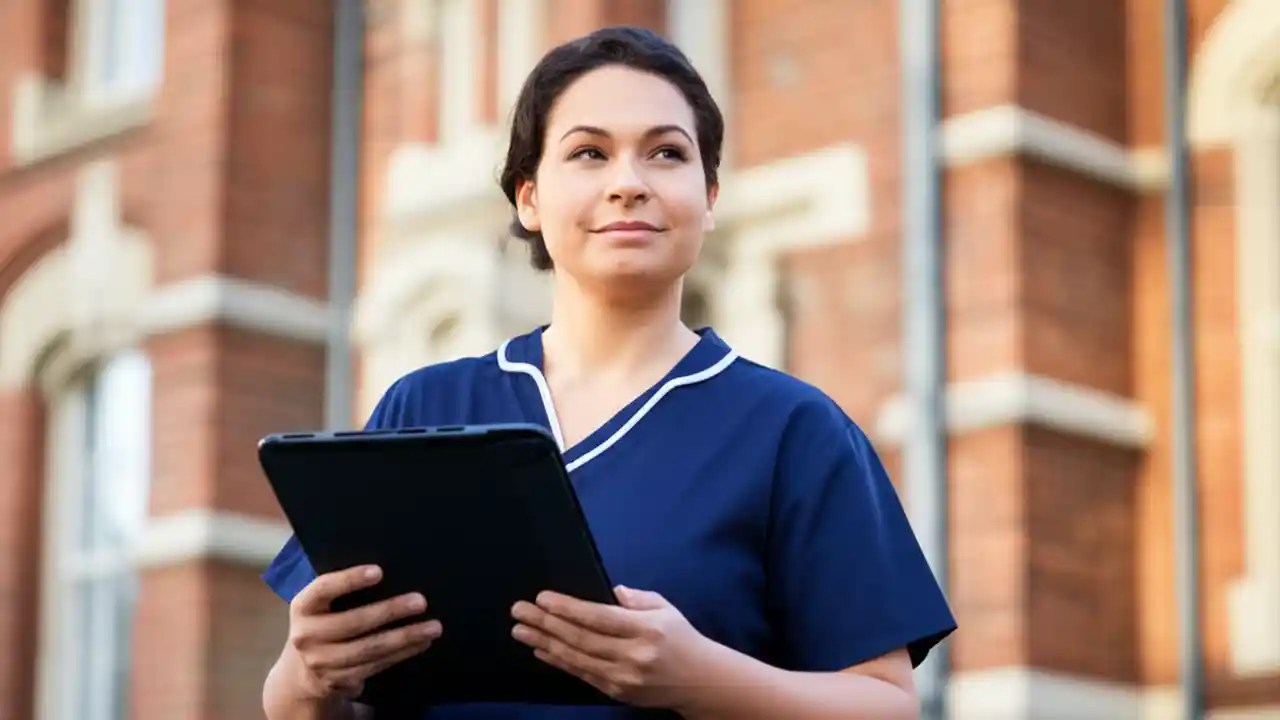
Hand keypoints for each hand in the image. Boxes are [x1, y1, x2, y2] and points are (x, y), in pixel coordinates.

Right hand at [281, 565, 441, 701]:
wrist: (302, 673)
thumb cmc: (323, 622)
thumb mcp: (321, 605)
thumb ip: (342, 590)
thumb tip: (389, 571)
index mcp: (303, 607)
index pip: (323, 589)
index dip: (349, 580)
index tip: (379, 571)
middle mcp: (306, 636)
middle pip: (353, 622)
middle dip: (390, 611)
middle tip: (421, 601)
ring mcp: (322, 662)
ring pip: (370, 648)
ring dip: (405, 637)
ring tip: (433, 627)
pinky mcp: (340, 680)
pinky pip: (377, 665)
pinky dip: (403, 653)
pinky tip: (422, 642)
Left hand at [510, 585, 714, 710]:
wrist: (700, 680)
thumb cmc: (680, 637)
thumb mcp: (665, 608)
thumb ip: (637, 599)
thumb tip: (610, 591)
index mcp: (646, 628)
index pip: (599, 618)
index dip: (568, 609)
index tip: (542, 598)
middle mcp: (633, 655)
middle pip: (581, 638)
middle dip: (546, 623)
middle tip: (519, 611)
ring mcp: (623, 678)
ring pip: (576, 658)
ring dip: (544, 643)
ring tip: (520, 630)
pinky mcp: (617, 692)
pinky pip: (582, 675)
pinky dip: (559, 662)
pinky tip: (541, 650)